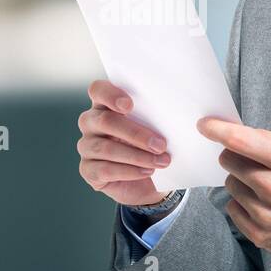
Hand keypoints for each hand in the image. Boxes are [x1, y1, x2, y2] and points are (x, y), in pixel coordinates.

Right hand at [77, 80, 171, 206]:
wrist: (147, 180)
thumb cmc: (150, 145)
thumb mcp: (157, 128)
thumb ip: (159, 118)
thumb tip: (185, 120)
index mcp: (105, 105)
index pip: (98, 90)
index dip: (110, 95)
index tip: (129, 105)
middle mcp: (91, 122)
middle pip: (105, 121)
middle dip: (135, 133)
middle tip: (160, 144)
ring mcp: (86, 146)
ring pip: (106, 148)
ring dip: (137, 156)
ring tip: (161, 161)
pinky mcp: (88, 169)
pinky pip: (105, 170)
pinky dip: (130, 171)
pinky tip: (147, 171)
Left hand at [197, 117, 270, 270]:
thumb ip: (268, 139)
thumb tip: (233, 132)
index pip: (243, 142)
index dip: (218, 130)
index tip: (204, 125)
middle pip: (229, 162)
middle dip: (234, 156)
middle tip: (250, 160)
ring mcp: (268, 217)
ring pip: (230, 186)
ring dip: (241, 182)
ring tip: (265, 187)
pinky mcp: (261, 237)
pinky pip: (232, 209)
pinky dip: (243, 204)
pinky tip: (264, 205)